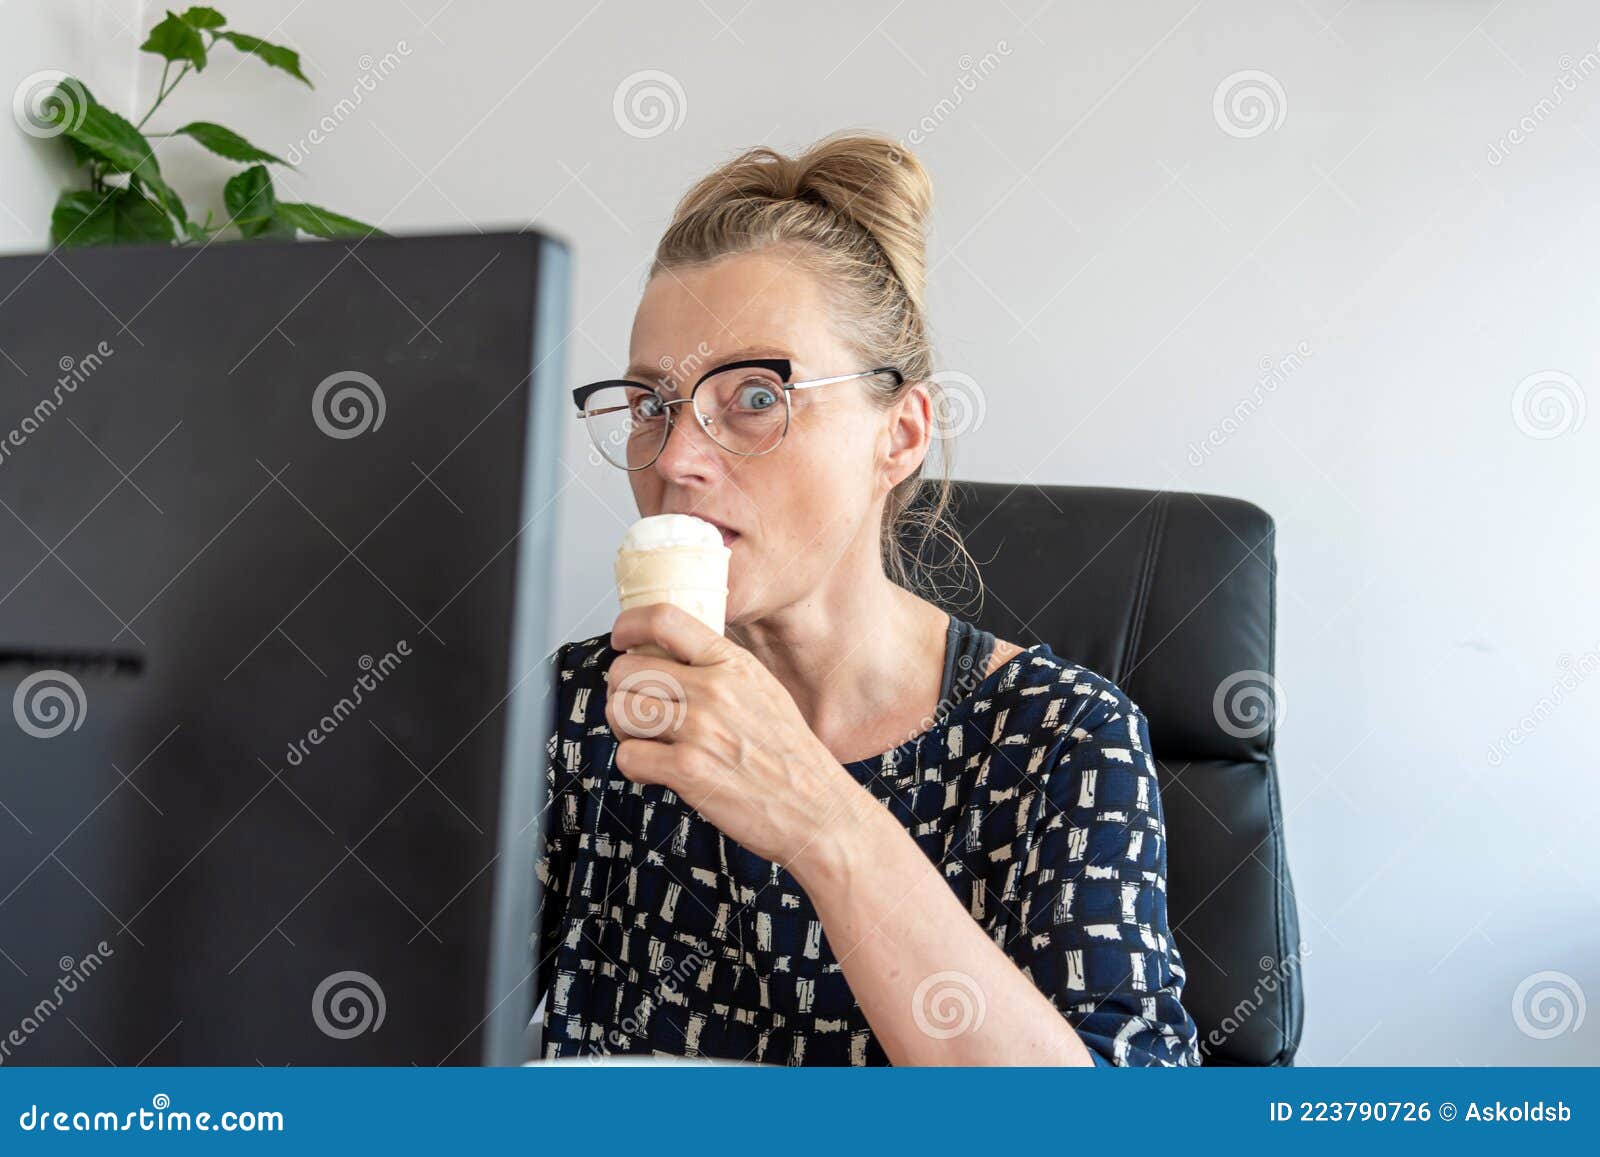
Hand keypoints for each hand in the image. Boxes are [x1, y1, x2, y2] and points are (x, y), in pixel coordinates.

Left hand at [604, 602, 872, 869]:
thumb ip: (721, 669)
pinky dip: (635, 766)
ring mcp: (699, 730)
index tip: (622, 639)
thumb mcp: (763, 690)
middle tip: (636, 708)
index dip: (628, 624)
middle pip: (627, 669)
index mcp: (733, 664)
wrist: (818, 808)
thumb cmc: (790, 755)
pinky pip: (628, 757)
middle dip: (620, 690)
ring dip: (623, 728)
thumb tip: (670, 656)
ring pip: (620, 710)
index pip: (664, 619)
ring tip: (646, 740)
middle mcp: (713, 690)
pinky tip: (659, 771)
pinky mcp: (687, 772)